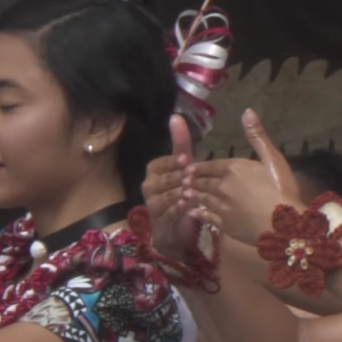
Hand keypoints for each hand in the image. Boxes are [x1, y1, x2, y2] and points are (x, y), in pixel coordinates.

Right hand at [141, 115, 198, 258]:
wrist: (176, 224)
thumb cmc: (180, 189)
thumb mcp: (183, 165)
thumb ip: (180, 143)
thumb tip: (176, 116)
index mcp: (154, 171)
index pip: (160, 163)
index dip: (172, 161)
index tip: (185, 159)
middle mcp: (149, 186)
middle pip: (161, 180)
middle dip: (176, 177)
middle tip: (191, 176)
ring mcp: (153, 204)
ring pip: (163, 197)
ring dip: (177, 193)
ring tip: (190, 192)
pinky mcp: (160, 220)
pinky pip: (166, 213)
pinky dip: (176, 210)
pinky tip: (186, 207)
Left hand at [184, 109, 302, 245]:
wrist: (284, 226)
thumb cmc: (282, 190)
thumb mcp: (274, 159)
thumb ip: (258, 137)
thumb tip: (247, 111)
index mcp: (234, 169)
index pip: (211, 166)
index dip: (200, 167)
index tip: (190, 167)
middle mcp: (222, 187)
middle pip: (203, 182)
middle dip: (193, 180)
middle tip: (184, 180)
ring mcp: (222, 207)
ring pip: (203, 198)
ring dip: (193, 194)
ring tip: (186, 193)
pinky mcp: (224, 225)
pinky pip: (207, 217)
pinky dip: (199, 213)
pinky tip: (194, 212)